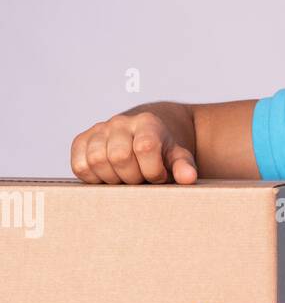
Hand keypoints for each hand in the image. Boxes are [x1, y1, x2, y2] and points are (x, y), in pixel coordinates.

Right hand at [70, 111, 197, 183]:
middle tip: (141, 179)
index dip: (153, 170)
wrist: (147, 132)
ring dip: (111, 178)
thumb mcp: (178, 157)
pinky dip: (91, 176)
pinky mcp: (82, 140)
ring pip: (96, 160)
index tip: (159, 176)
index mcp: (147, 123)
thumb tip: (188, 178)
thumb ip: (184, 166)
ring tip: (124, 178)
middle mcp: (121, 122)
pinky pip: (79, 164)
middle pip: (119, 157)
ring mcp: (100, 130)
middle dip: (132, 177)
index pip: (145, 147)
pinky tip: (107, 176)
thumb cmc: (163, 151)